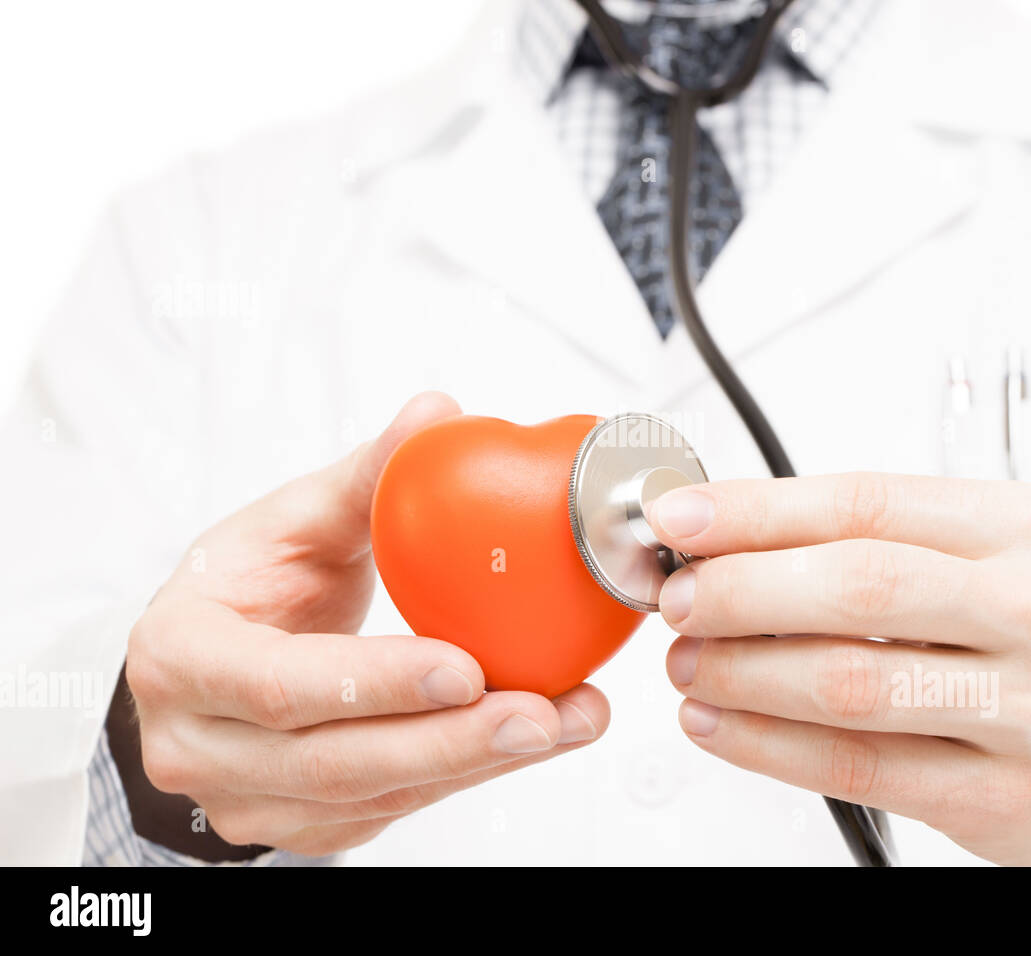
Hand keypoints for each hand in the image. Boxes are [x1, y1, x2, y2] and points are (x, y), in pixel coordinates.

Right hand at [122, 393, 607, 857]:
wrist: (205, 666)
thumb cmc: (242, 586)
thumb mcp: (288, 523)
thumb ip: (365, 476)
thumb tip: (437, 414)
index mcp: (180, 656)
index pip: (276, 684)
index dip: (372, 683)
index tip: (465, 667)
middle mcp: (196, 744)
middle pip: (334, 761)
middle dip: (451, 740)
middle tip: (546, 712)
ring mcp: (246, 799)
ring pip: (374, 795)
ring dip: (480, 761)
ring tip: (567, 720)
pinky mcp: (301, 825)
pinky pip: (394, 808)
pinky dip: (469, 774)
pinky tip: (532, 739)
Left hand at [647, 473, 1030, 864]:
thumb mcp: (1011, 555)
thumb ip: (890, 539)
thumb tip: (739, 531)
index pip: (867, 503)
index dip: (756, 509)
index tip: (682, 517)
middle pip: (854, 587)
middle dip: (738, 589)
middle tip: (677, 596)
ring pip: (846, 684)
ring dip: (740, 671)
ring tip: (687, 661)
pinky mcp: (1004, 796)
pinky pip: (857, 767)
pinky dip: (767, 745)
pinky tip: (721, 724)